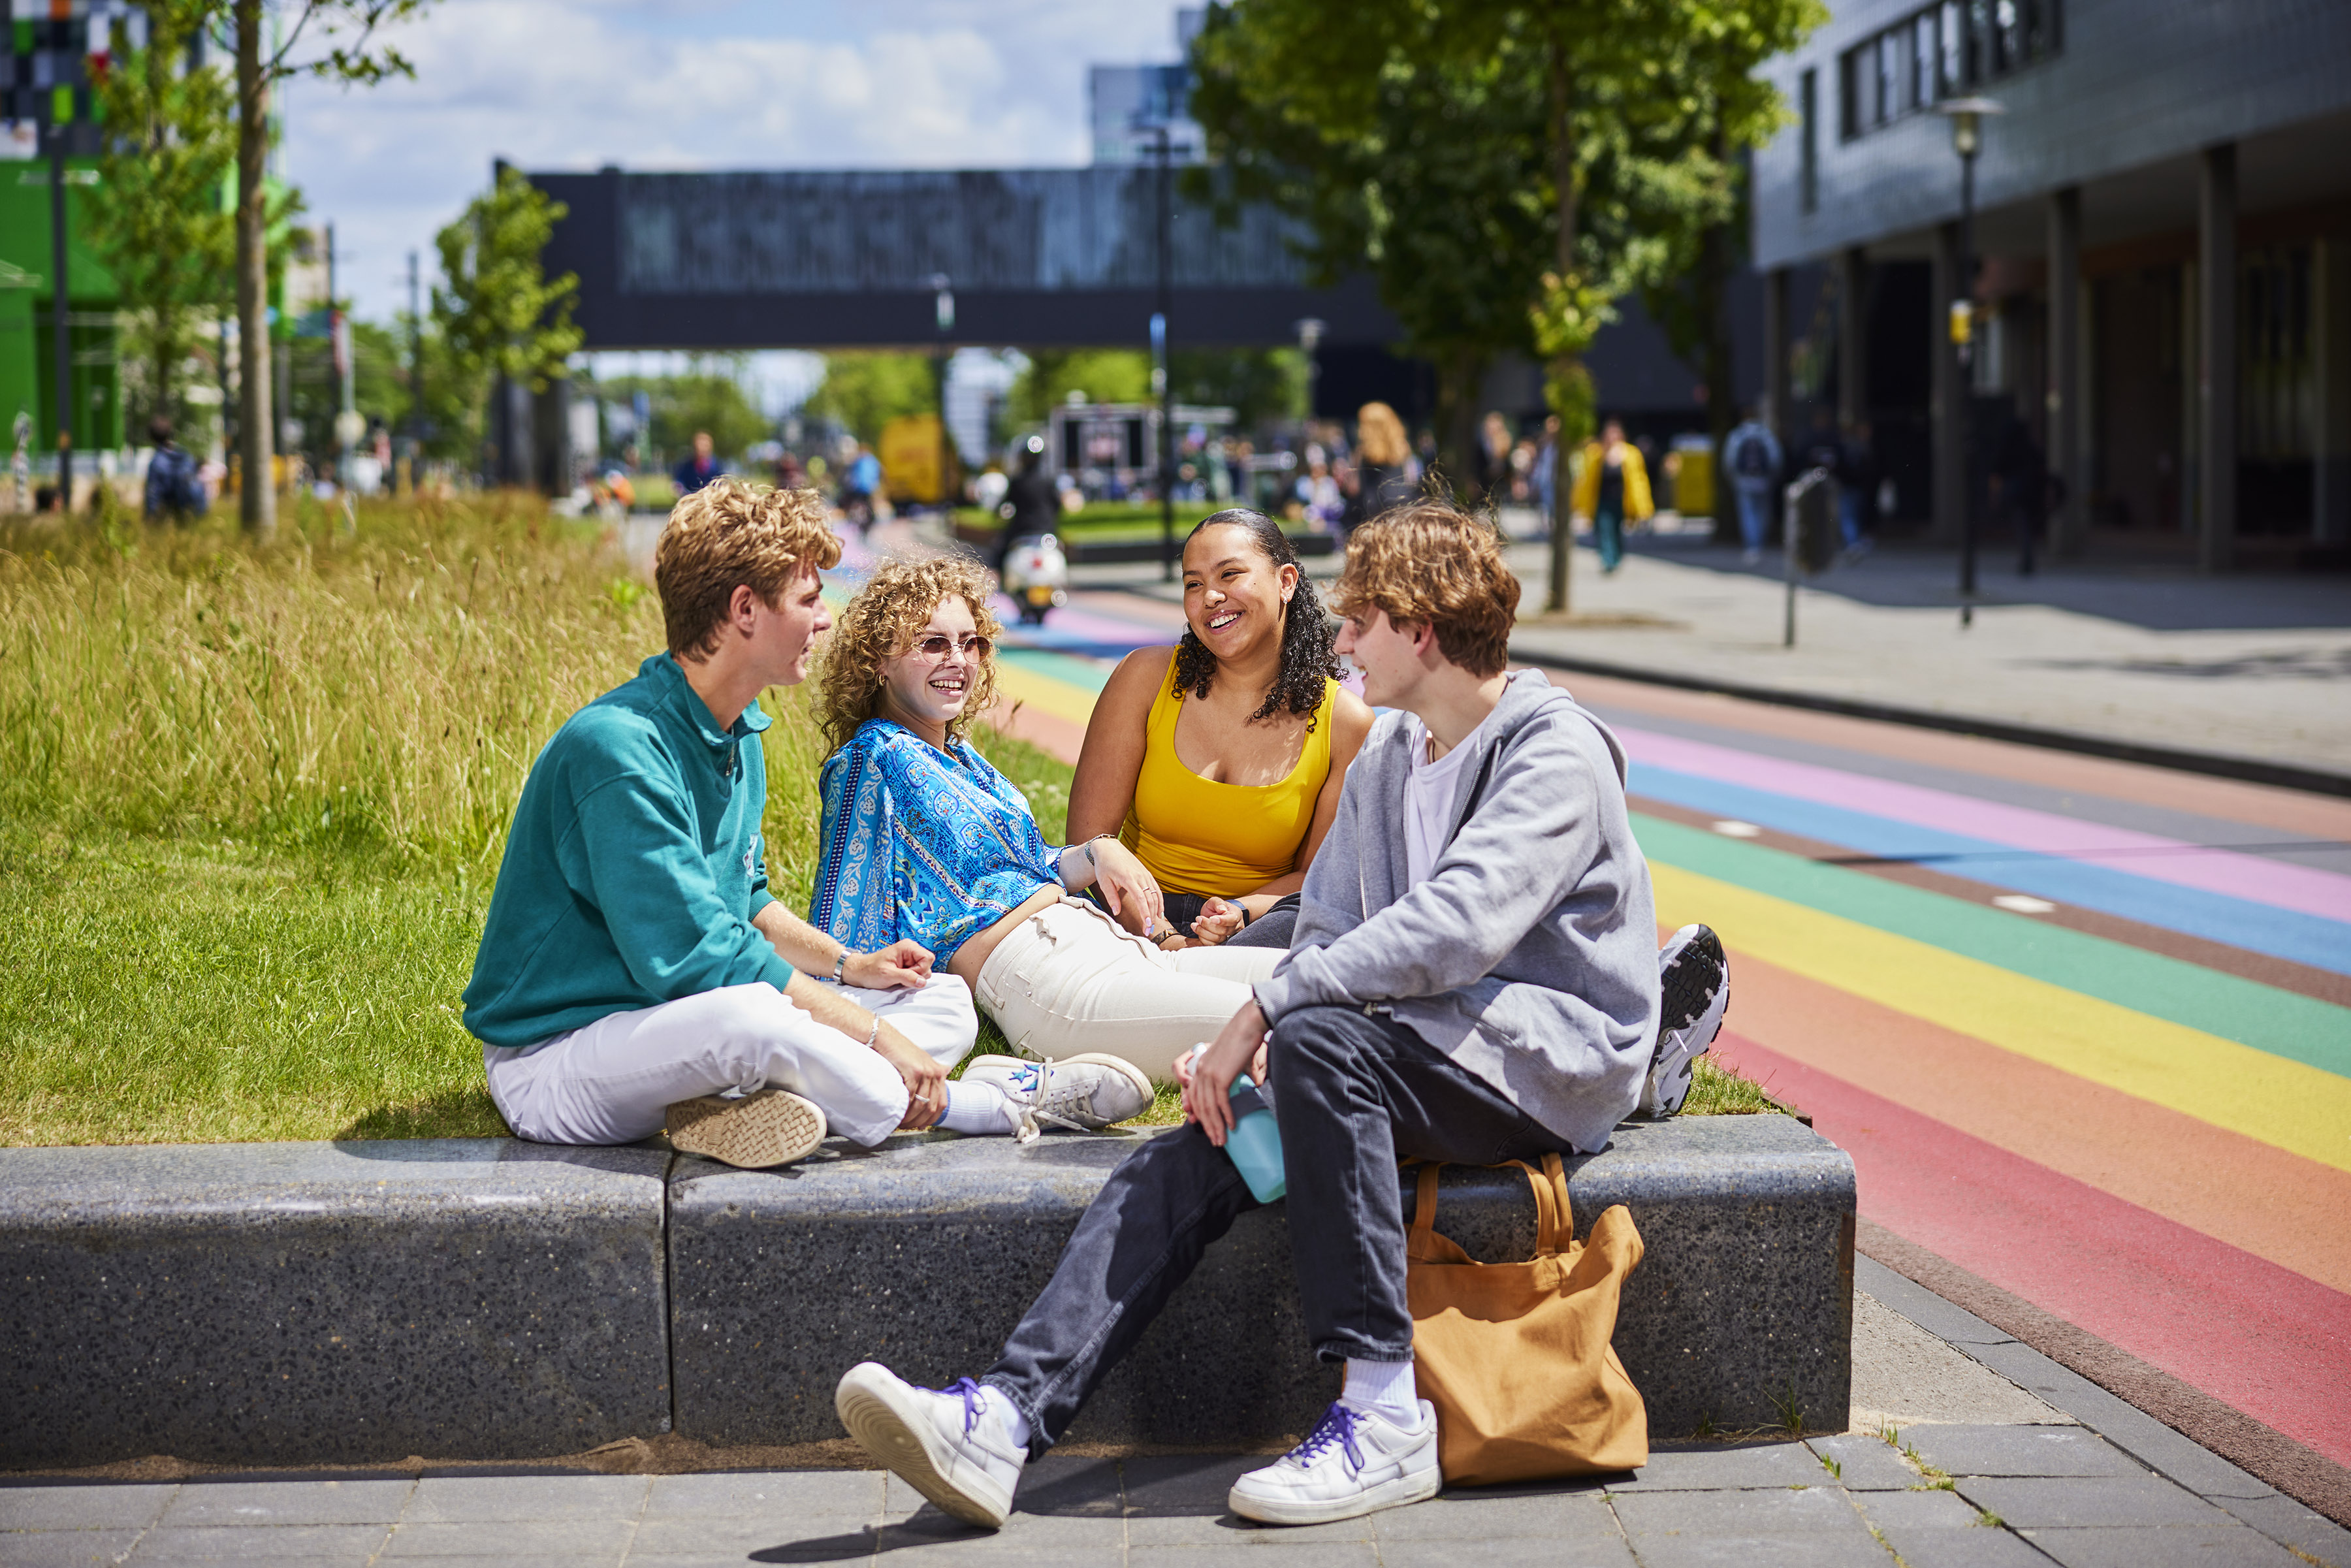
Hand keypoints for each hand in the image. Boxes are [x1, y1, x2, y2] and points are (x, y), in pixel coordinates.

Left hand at [844, 939, 931, 990]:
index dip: (920, 970)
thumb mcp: (888, 974)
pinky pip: (917, 974)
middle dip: (917, 974)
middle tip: (901, 976)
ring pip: (924, 971)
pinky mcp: (908, 965)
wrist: (860, 972)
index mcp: (907, 947)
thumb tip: (922, 982)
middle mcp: (911, 950)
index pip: (928, 958)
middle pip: (928, 964)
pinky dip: (910, 979)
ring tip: (898, 977)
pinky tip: (899, 978)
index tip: (907, 975)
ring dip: (913, 978)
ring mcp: (910, 958)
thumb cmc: (870, 970)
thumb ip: (906, 977)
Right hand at [871, 1020, 946, 1129]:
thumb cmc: (901, 1052)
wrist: (886, 1039)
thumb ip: (933, 1069)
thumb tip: (947, 1070)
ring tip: (900, 1123)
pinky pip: (911, 1097)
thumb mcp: (922, 1060)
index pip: (942, 1103)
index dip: (932, 1118)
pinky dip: (904, 1109)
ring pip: (921, 1104)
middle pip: (932, 1107)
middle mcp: (936, 1073)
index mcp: (939, 1073)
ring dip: (911, 1117)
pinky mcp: (914, 1072)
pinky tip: (897, 1113)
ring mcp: (926, 1073)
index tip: (921, 1126)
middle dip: (920, 1121)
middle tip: (908, 1127)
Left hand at [1089, 838, 1164, 939]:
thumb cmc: (1104, 865)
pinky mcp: (1147, 874)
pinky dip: (1159, 901)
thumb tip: (1117, 912)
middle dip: (1150, 916)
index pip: (1141, 899)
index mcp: (1128, 878)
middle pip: (1150, 899)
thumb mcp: (1104, 882)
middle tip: (1148, 931)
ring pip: (1155, 895)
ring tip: (1154, 924)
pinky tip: (1160, 911)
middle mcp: (1140, 876)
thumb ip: (1112, 897)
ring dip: (1157, 910)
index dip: (1145, 913)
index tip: (1146, 925)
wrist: (1110, 849)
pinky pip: (1156, 889)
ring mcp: (1145, 874)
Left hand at [1181, 1000, 1265, 1148]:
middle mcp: (1200, 1071)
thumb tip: (1253, 1085)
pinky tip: (1231, 1126)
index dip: (1199, 1115)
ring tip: (1222, 1140)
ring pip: (1208, 1107)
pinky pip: (1220, 1102)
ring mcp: (1209, 1073)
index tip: (1208, 1128)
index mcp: (1200, 1066)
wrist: (1248, 1024)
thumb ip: (1237, 1072)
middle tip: (1216, 1141)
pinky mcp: (1220, 1076)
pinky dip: (1225, 1116)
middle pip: (1199, 1105)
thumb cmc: (1244, 1038)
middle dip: (1207, 1126)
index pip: (1194, 1096)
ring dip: (1216, 1126)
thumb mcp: (1233, 1058)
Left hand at [1188, 898, 1244, 946]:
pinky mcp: (1221, 943)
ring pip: (1217, 939)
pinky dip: (1203, 938)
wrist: (1215, 915)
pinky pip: (1212, 944)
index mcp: (1236, 915)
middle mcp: (1235, 927)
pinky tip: (1198, 931)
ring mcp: (1229, 937)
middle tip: (1198, 918)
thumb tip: (1222, 909)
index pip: (1232, 920)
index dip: (1221, 921)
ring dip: (1203, 932)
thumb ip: (1218, 903)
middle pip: (1223, 931)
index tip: (1211, 918)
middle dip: (1208, 925)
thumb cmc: (1216, 908)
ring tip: (1194, 924)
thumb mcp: (1215, 901)